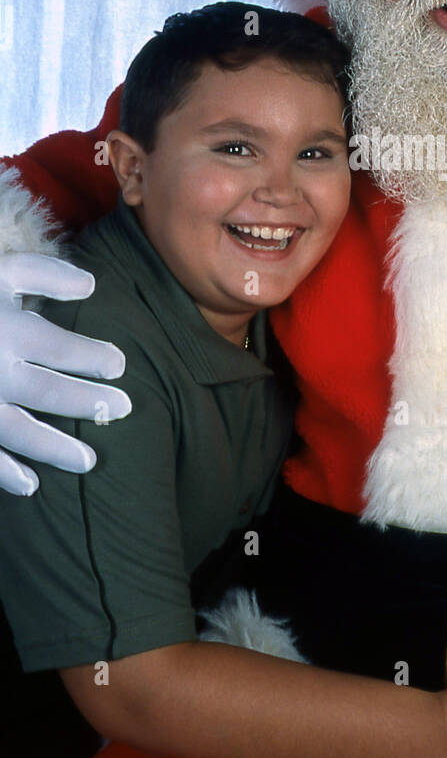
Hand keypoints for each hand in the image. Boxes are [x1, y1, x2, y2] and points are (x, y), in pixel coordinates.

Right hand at [0, 251, 130, 495]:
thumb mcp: (0, 271)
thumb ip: (45, 274)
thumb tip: (91, 286)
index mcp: (7, 329)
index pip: (62, 349)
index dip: (94, 358)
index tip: (118, 367)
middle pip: (48, 392)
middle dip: (89, 402)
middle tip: (122, 409)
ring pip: (19, 430)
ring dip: (55, 449)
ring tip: (88, 462)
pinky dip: (5, 472)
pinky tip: (31, 485)